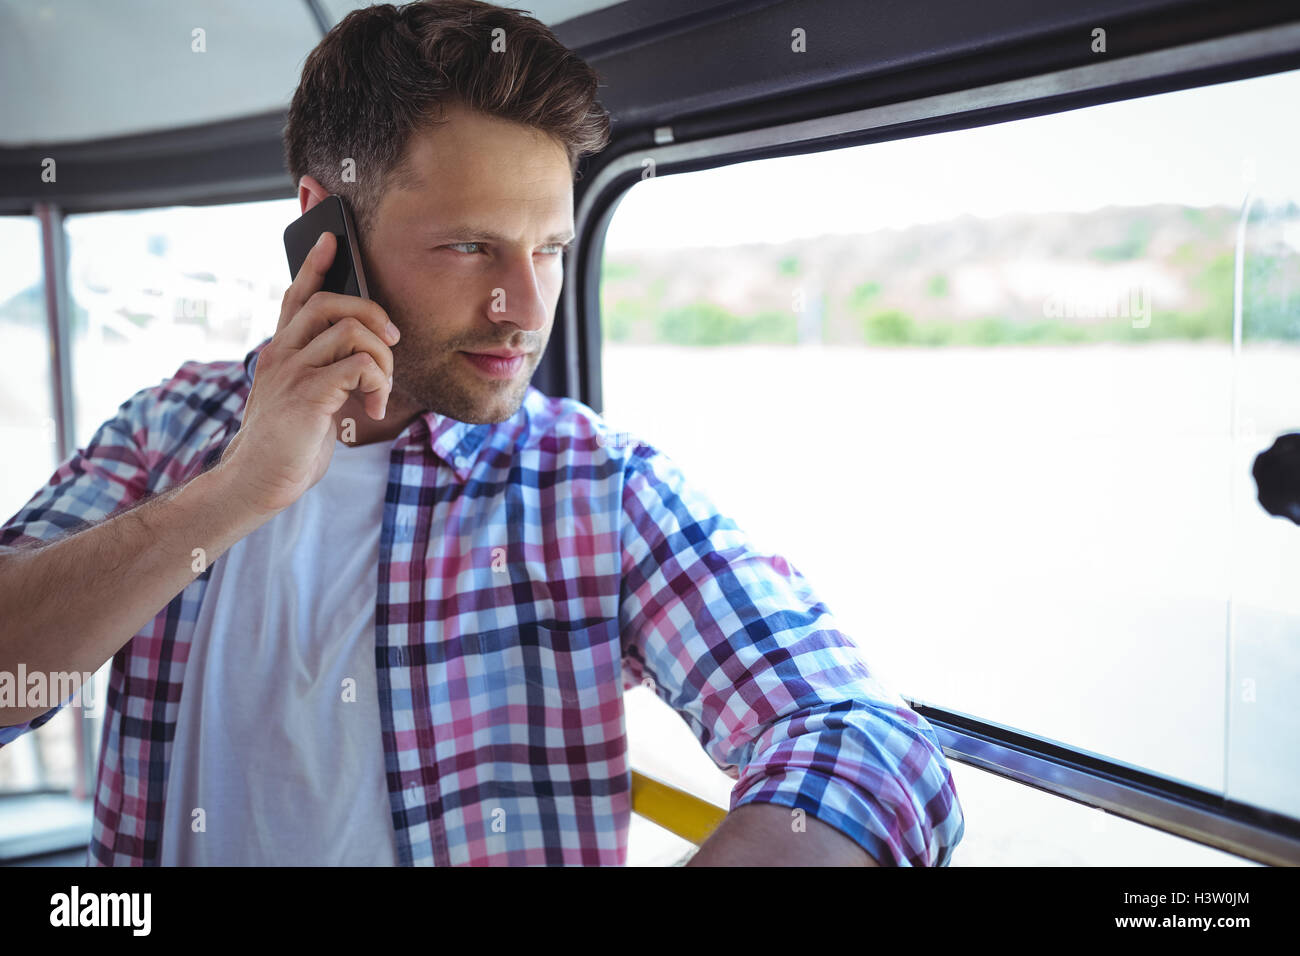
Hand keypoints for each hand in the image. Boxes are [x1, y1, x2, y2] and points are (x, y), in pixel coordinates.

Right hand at [215, 230, 399, 517]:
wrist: (257, 481)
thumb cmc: (288, 443)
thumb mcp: (304, 398)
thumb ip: (323, 371)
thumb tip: (362, 355)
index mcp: (281, 351)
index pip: (295, 294)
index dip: (314, 263)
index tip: (331, 236)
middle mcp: (283, 353)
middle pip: (331, 302)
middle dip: (372, 312)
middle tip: (393, 339)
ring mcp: (293, 372)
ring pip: (351, 331)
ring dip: (383, 358)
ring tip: (381, 390)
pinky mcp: (308, 395)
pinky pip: (359, 365)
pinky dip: (378, 383)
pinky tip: (373, 408)